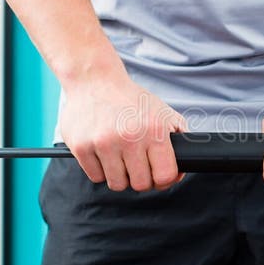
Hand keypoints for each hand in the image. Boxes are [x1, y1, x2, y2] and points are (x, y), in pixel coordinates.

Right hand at [60, 70, 186, 191]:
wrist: (95, 80)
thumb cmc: (131, 99)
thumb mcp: (163, 112)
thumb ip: (178, 137)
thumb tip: (182, 169)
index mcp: (154, 130)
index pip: (165, 175)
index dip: (163, 180)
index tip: (158, 175)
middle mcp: (130, 137)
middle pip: (140, 185)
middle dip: (141, 178)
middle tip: (137, 165)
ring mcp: (103, 143)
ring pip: (117, 184)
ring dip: (120, 176)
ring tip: (119, 157)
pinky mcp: (81, 146)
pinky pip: (96, 177)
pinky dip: (101, 170)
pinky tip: (103, 154)